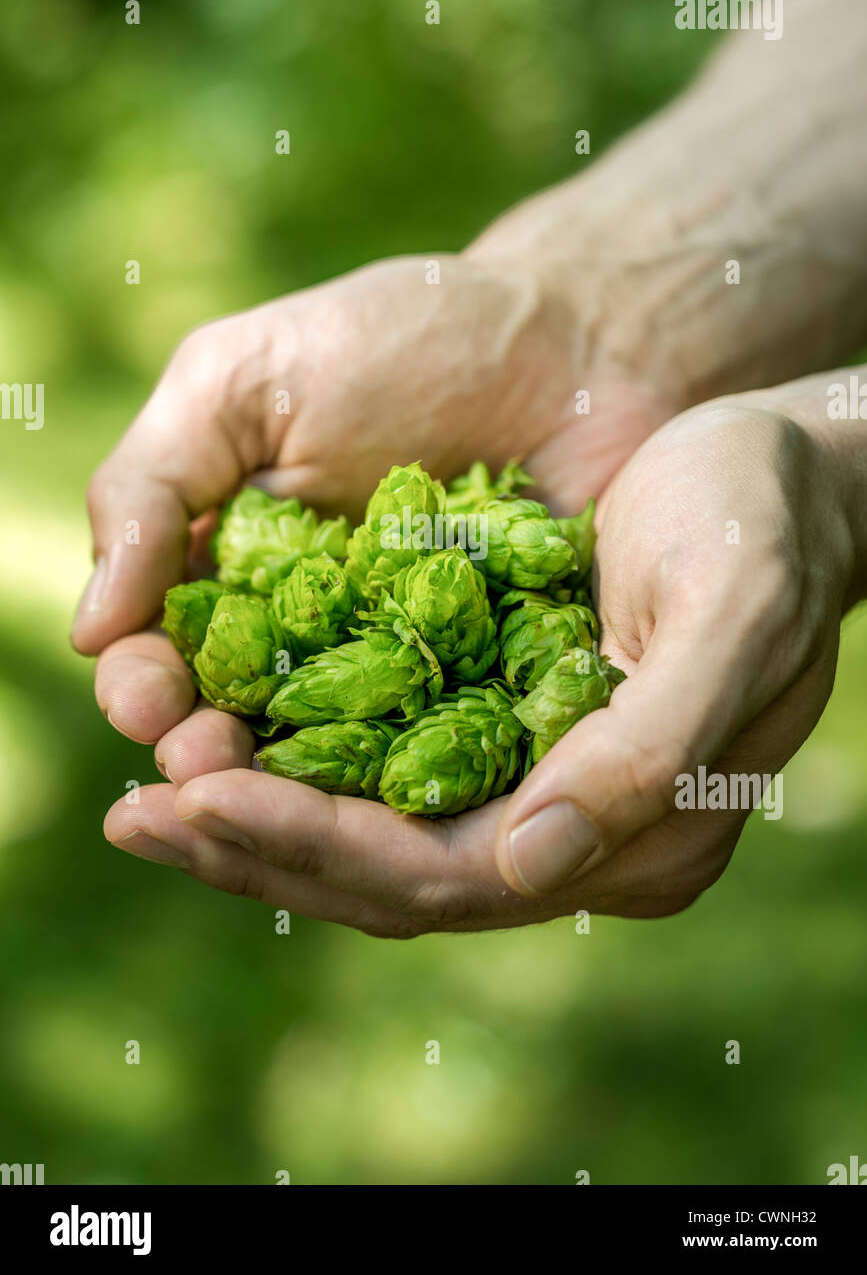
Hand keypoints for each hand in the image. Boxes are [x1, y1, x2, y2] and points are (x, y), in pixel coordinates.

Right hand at [74, 252, 677, 778]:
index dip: (143, 682)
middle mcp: (308, 639)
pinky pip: (445, 754)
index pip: (165, 651)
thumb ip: (152, 484)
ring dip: (295, 792)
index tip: (146, 696)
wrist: (577, 336)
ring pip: (332, 760)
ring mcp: (403, 673)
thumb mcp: (242, 381)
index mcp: (232, 570)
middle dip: (208, 756)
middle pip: (238, 725)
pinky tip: (400, 801)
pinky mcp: (494, 693)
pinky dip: (416, 782)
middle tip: (206, 765)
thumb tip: (88, 627)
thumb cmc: (399, 338)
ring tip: (279, 802)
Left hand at [103, 386, 857, 931]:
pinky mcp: (509, 738)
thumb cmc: (766, 526)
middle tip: (132, 819)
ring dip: (261, 825)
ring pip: (378, 840)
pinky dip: (302, 767)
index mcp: (643, 835)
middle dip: (260, 850)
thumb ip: (647, 751)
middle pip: (393, 879)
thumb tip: (525, 868)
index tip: (202, 793)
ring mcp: (542, 795)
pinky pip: (387, 779)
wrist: (785, 474)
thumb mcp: (730, 615)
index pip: (452, 876)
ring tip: (147, 802)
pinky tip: (225, 740)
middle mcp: (583, 838)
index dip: (322, 845)